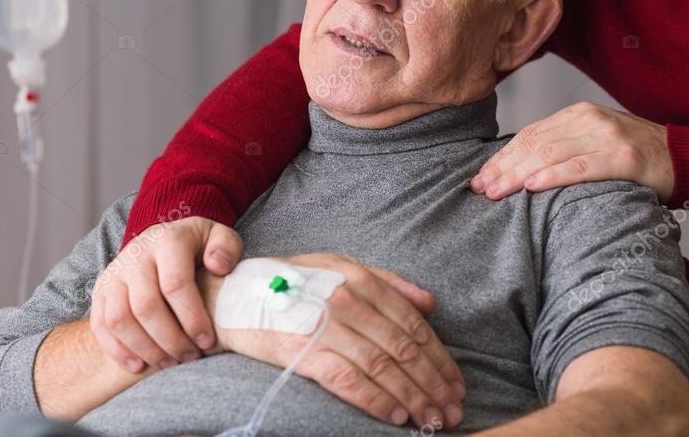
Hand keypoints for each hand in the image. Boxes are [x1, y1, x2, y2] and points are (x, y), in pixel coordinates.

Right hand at [89, 217, 242, 373]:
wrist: (162, 240)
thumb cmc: (198, 247)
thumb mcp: (218, 237)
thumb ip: (226, 247)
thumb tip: (217, 266)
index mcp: (167, 241)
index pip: (175, 284)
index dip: (192, 318)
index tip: (207, 340)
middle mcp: (135, 255)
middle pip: (145, 306)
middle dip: (170, 339)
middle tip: (190, 357)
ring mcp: (114, 274)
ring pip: (119, 319)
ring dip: (145, 349)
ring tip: (169, 363)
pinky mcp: (100, 291)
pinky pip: (100, 325)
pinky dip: (117, 350)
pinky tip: (139, 366)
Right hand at [198, 253, 466, 429]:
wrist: (233, 296)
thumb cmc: (292, 283)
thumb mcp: (339, 268)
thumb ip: (387, 283)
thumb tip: (430, 304)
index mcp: (360, 279)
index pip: (412, 323)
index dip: (440, 357)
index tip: (455, 382)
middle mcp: (346, 300)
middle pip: (403, 349)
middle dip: (434, 384)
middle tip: (452, 410)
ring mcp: (324, 326)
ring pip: (382, 367)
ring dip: (413, 398)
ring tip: (432, 420)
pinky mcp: (302, 351)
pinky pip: (349, 381)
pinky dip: (377, 400)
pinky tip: (396, 416)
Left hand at [470, 102, 673, 201]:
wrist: (687, 159)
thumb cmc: (636, 158)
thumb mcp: (595, 143)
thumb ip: (563, 148)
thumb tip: (518, 170)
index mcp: (578, 115)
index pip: (529, 135)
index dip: (502, 156)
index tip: (480, 177)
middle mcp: (589, 120)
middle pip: (534, 144)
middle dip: (503, 167)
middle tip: (481, 189)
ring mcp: (608, 137)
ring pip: (551, 154)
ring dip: (518, 174)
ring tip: (497, 191)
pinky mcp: (625, 157)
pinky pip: (581, 167)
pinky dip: (554, 176)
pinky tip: (533, 186)